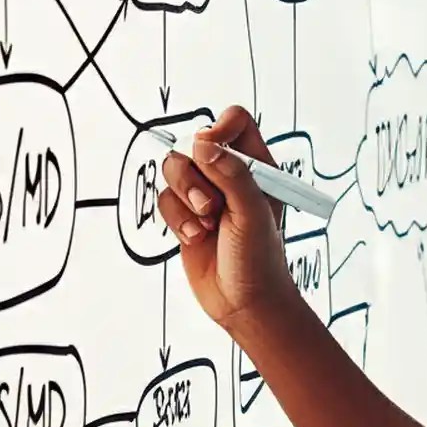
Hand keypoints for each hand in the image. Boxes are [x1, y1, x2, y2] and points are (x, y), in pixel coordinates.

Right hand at [158, 105, 298, 331]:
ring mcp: (206, 196)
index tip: (210, 150)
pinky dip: (177, 220)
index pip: (235, 123)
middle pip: (193, 146)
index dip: (218, 129)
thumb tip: (204, 144)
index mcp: (257, 167)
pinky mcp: (186, 217)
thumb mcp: (253, 214)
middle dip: (195, 176)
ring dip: (185, 200)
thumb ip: (232, 174)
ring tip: (206, 225)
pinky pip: (165, 200)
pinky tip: (197, 238)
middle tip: (212, 206)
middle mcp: (229, 176)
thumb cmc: (261, 261)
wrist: (245, 303)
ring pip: (175, 172)